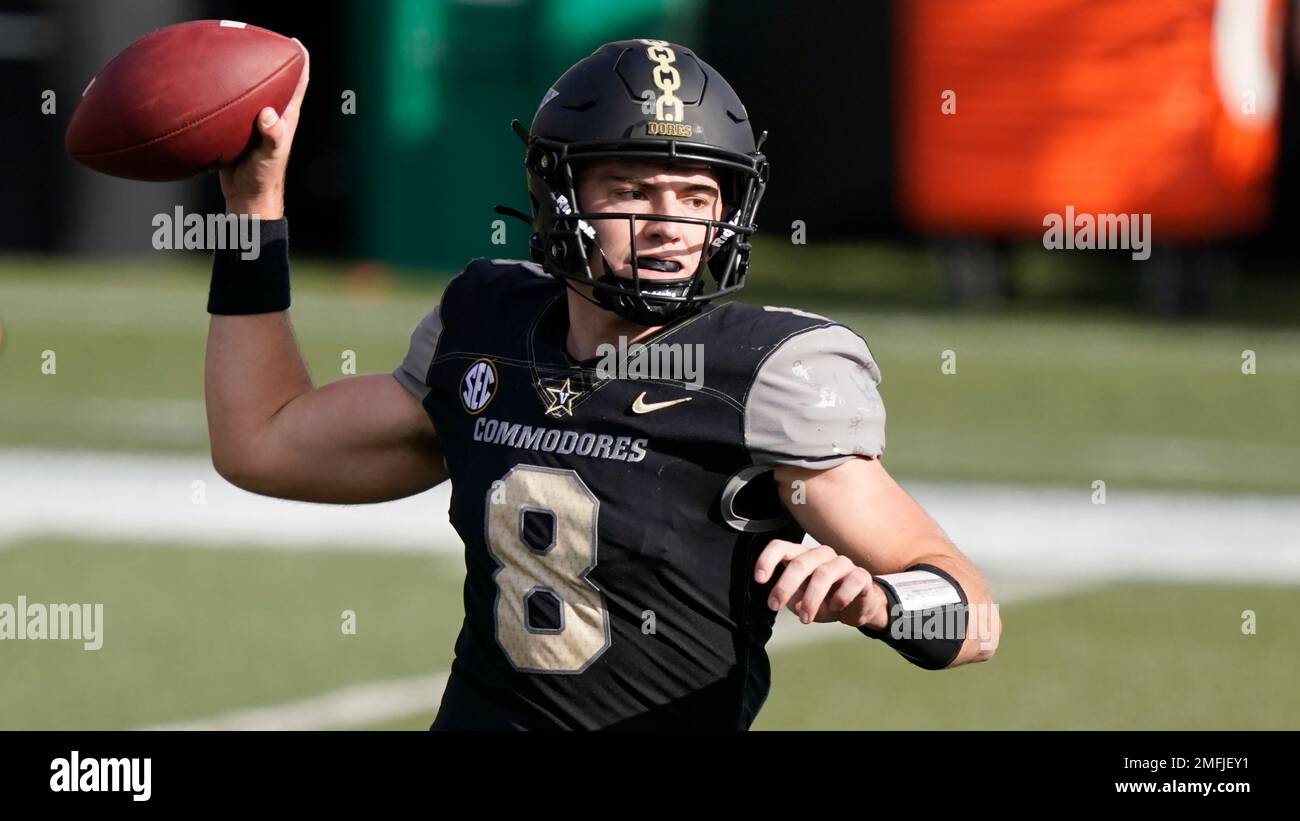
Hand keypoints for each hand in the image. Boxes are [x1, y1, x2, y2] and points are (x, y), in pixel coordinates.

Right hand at [220, 38, 309, 218]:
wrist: (246, 196)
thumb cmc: (264, 178)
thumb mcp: (270, 155)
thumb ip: (272, 135)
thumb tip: (267, 114)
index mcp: (285, 116)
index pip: (298, 82)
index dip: (299, 60)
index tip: (294, 43)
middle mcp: (272, 114)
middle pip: (274, 80)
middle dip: (269, 60)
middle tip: (255, 41)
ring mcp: (255, 121)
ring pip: (251, 91)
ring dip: (243, 75)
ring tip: (228, 56)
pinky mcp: (238, 129)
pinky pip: (231, 105)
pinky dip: (224, 94)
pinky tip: (208, 86)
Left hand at [754, 540, 889, 628]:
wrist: (856, 609)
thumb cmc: (824, 601)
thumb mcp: (800, 600)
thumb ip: (790, 597)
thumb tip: (785, 600)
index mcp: (802, 557)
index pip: (781, 547)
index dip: (767, 560)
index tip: (759, 580)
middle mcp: (822, 555)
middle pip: (800, 562)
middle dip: (785, 586)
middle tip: (775, 607)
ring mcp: (843, 563)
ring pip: (823, 574)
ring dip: (811, 599)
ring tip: (806, 619)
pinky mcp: (862, 575)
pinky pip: (851, 582)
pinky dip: (841, 597)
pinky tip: (836, 608)